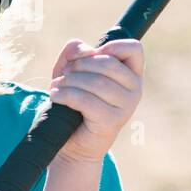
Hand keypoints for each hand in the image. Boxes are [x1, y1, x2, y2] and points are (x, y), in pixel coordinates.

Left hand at [48, 37, 144, 164]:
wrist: (73, 144)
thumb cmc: (74, 104)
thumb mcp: (71, 72)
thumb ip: (75, 53)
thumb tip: (81, 48)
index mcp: (131, 75)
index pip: (134, 49)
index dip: (112, 46)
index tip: (92, 55)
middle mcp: (135, 90)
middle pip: (108, 63)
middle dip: (80, 65)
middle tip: (64, 75)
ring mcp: (126, 107)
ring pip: (97, 82)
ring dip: (70, 81)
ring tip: (56, 87)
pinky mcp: (112, 121)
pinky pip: (86, 100)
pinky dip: (66, 95)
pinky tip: (56, 96)